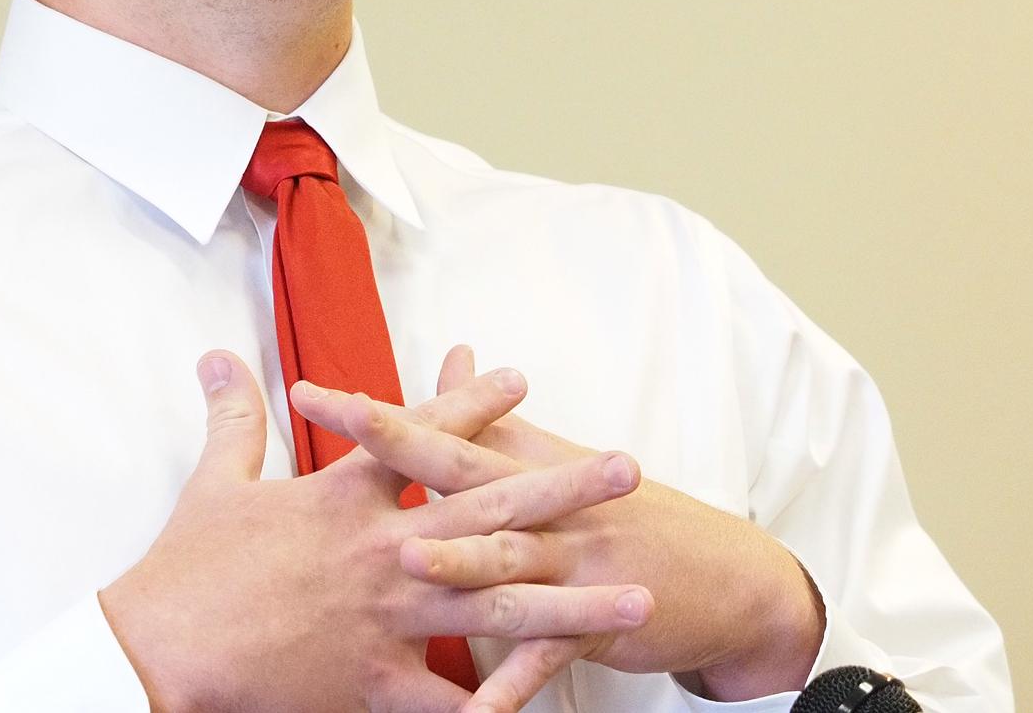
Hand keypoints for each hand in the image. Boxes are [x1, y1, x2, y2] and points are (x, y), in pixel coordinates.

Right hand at [98, 351, 653, 712]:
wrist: (165, 646)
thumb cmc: (188, 565)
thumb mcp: (214, 479)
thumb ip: (233, 416)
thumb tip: (216, 358)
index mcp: (345, 496)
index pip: (420, 436)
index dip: (472, 403)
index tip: (519, 376)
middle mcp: (383, 549)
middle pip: (490, 512)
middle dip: (565, 488)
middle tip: (627, 468)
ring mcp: (389, 616)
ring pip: (500, 606)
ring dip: (576, 600)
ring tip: (639, 594)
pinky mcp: (378, 680)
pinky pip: (454, 702)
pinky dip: (503, 707)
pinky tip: (558, 707)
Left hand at [294, 347, 825, 703]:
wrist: (720, 572)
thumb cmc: (619, 510)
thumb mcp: (552, 454)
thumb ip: (489, 414)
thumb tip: (455, 355)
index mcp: (517, 466)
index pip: (437, 427)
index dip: (376, 410)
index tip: (312, 390)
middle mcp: (538, 505)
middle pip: (461, 472)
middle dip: (401, 448)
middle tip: (344, 429)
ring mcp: (567, 562)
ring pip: (505, 558)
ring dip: (460, 558)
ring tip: (409, 558)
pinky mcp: (592, 622)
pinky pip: (544, 657)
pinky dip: (510, 685)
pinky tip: (474, 712)